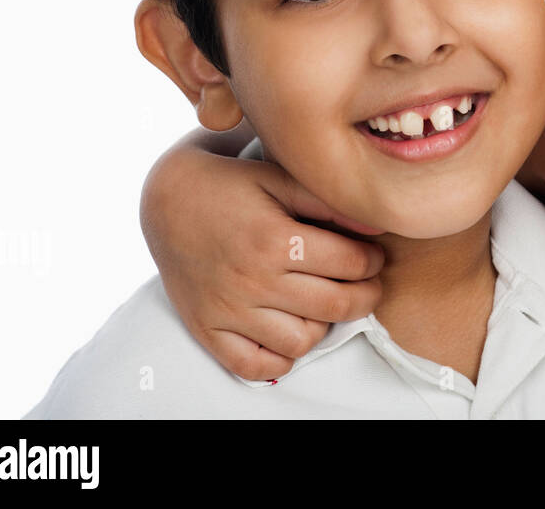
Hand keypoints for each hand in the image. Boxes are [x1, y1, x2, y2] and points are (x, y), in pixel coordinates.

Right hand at [141, 148, 384, 380]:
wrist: (167, 199)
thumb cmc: (232, 185)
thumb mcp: (279, 179)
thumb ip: (328, 201)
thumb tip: (376, 225)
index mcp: (273, 239)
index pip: (350, 264)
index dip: (372, 260)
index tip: (372, 255)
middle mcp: (251, 280)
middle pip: (335, 306)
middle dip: (366, 296)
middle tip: (367, 284)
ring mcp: (228, 310)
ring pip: (301, 341)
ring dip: (325, 325)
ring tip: (325, 303)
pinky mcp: (208, 329)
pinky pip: (254, 366)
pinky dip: (280, 357)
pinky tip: (290, 330)